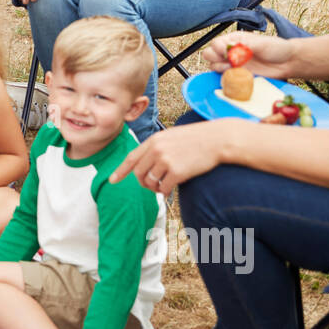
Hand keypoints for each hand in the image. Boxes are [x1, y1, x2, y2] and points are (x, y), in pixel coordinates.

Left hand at [109, 120, 232, 193]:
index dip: (120, 171)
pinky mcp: (176, 171)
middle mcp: (156, 150)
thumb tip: (145, 165)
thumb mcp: (171, 137)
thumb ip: (156, 148)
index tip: (112, 180)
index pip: (132, 158)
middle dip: (143, 183)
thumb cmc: (195, 139)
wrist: (216, 140)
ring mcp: (165, 160)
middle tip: (152, 186)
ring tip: (164, 185)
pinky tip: (171, 187)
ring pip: (150, 182)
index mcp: (153, 141)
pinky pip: (163, 187)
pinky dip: (165, 191)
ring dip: (155, 188)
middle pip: (139, 173)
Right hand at [203, 31, 293, 78]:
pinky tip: (238, 76)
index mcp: (234, 40)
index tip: (226, 52)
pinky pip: (225, 78)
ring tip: (235, 69)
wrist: (288, 63)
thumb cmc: (276, 48)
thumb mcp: (261, 43)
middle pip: (210, 55)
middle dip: (215, 58)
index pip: (216, 43)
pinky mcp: (239, 76)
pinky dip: (227, 78)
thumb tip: (229, 48)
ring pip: (214, 67)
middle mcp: (231, 52)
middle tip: (228, 61)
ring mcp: (233, 64)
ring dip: (220, 69)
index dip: (217, 48)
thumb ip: (244, 46)